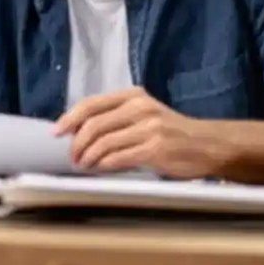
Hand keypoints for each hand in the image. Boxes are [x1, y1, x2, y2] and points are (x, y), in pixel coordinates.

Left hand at [52, 87, 226, 178]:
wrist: (207, 145)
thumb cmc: (170, 132)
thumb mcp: (143, 114)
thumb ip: (116, 118)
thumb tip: (78, 132)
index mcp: (133, 96)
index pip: (91, 104)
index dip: (69, 119)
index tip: (55, 133)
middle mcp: (140, 108)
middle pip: (94, 125)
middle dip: (77, 144)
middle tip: (72, 157)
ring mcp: (149, 128)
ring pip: (104, 143)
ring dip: (88, 157)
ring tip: (84, 165)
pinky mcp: (155, 148)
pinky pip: (119, 158)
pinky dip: (105, 165)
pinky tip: (101, 169)